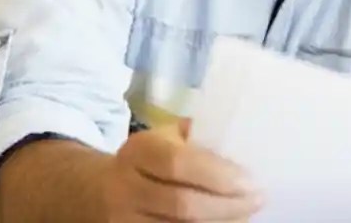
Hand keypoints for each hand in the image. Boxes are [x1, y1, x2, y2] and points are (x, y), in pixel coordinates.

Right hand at [101, 118, 263, 221]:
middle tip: (257, 200)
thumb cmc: (146, 161)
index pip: (179, 164)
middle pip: (183, 205)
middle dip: (228, 206)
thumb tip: (241, 140)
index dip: (218, 175)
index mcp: (137, 151)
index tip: (251, 180)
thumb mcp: (163, 139)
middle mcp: (125, 188)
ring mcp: (123, 221)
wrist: (93, 192)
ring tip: (246, 215)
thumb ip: (197, 136)